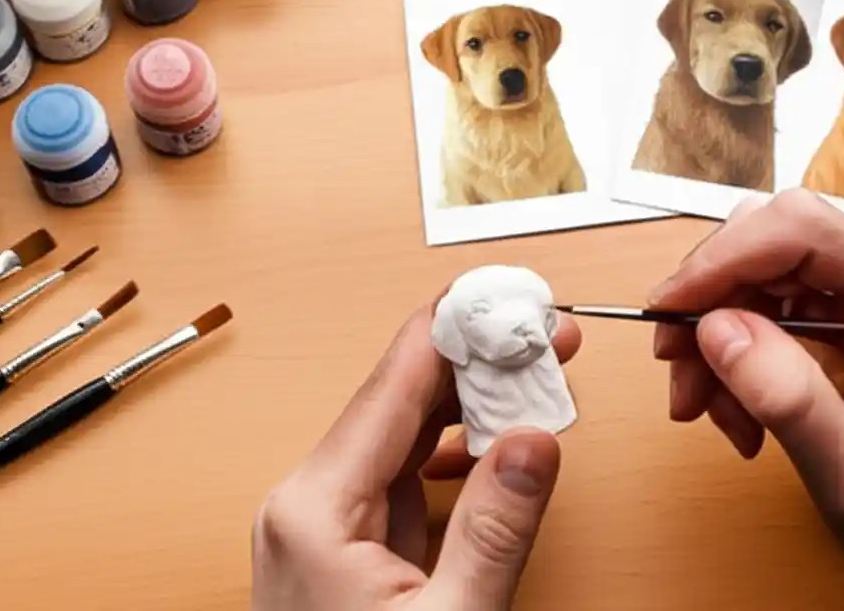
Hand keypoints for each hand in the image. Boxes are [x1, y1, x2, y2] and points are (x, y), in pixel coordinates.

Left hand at [252, 297, 581, 610]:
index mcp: (313, 510)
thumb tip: (534, 444)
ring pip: (401, 440)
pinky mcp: (342, 549)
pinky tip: (493, 444)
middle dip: (473, 365)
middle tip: (537, 335)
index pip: (389, 392)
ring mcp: (321, 528)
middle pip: (397, 405)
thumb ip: (492, 533)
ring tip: (531, 378)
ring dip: (467, 408)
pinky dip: (449, 456)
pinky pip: (400, 480)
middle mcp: (305, 506)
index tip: (492, 293)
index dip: (445, 332)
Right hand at [652, 189, 843, 593]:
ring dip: (707, 342)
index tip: (671, 310)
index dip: (726, 255)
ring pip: (742, 276)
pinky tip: (735, 413)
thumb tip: (719, 330)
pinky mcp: (822, 311)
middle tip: (680, 376)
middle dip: (704, 305)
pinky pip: (746, 308)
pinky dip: (721, 358)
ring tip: (712, 413)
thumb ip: (792, 401)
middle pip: (759, 243)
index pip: (802, 228)